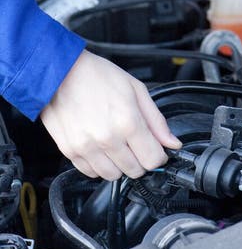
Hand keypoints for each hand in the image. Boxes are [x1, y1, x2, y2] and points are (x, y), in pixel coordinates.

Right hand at [40, 50, 180, 180]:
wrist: (62, 72)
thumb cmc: (98, 76)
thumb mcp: (137, 90)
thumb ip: (157, 121)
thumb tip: (172, 142)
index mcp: (128, 122)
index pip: (153, 159)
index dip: (159, 156)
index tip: (157, 150)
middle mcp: (107, 139)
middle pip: (135, 170)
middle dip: (140, 159)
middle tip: (136, 143)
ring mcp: (87, 148)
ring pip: (113, 176)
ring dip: (120, 165)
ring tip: (118, 144)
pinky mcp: (70, 152)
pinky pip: (91, 173)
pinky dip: (99, 165)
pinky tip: (101, 147)